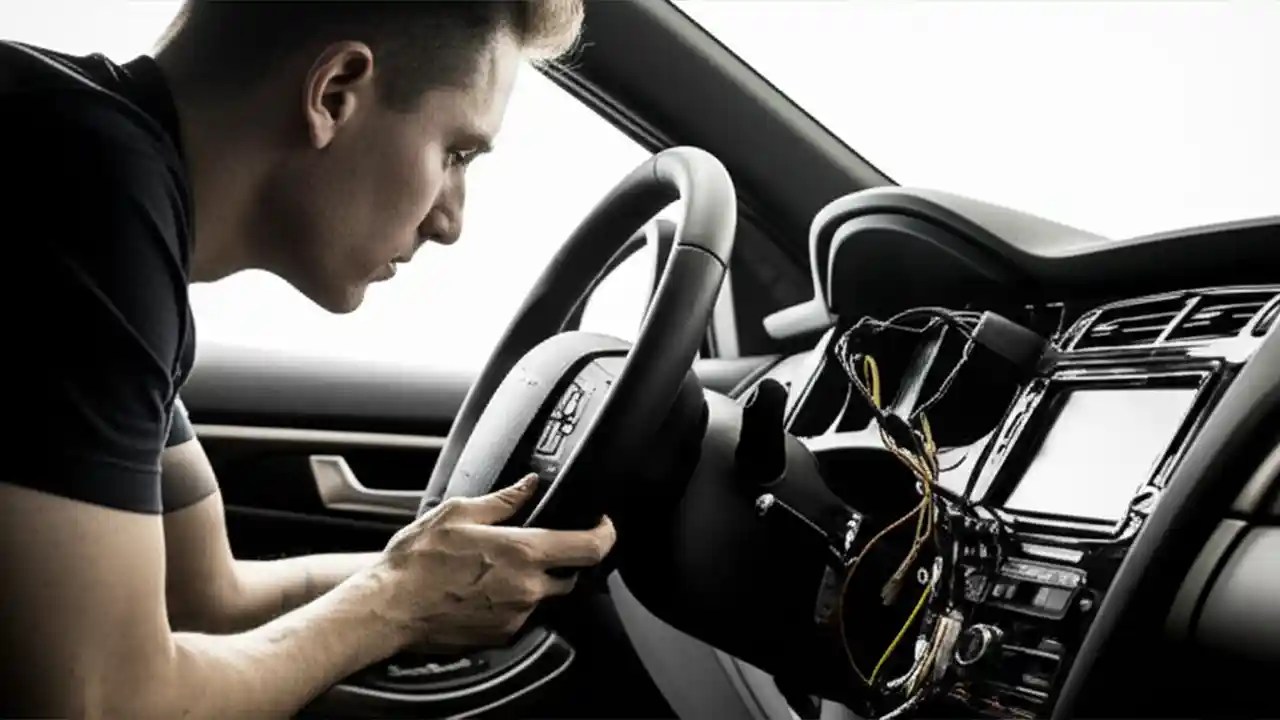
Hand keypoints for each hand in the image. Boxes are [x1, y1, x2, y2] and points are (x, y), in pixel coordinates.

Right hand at [370, 474, 616, 653]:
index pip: (590, 548)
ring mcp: (516, 616)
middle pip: (573, 575)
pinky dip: (514, 600)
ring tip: (500, 567)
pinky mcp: (501, 637)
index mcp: (523, 552)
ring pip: (545, 596)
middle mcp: (527, 589)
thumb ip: (504, 499)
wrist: (388, 607)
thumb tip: (529, 485)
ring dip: (535, 581)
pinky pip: (522, 615)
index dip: (605, 534)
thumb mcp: (458, 512)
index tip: (602, 524)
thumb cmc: (417, 560)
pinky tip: (486, 588)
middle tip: (542, 545)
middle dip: (565, 559)